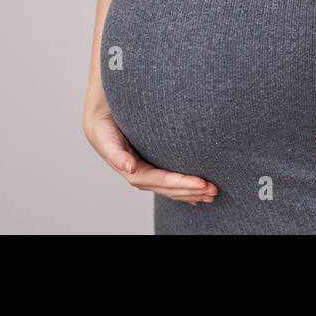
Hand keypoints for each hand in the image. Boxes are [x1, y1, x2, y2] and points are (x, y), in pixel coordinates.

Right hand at [83, 104, 217, 204]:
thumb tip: (129, 168)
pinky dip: (184, 189)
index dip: (181, 183)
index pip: (161, 180)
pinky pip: (170, 182)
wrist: (100, 121)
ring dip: (192, 192)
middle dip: (192, 190)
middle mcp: (141, 175)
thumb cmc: (104, 128)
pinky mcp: (152, 168)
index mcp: (132, 171)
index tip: (201, 183)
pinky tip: (198, 194)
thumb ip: (116, 155)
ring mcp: (147, 173)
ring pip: (172, 188)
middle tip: (214, 190)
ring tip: (213, 193)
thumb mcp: (106, 138)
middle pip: (170, 188)